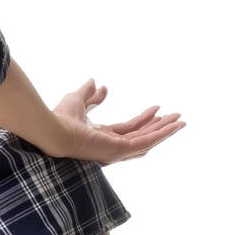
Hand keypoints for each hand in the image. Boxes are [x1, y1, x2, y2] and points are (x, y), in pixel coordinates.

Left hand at [52, 79, 185, 165]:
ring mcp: (115, 151)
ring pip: (146, 141)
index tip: (157, 108)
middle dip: (159, 128)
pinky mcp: (118, 151)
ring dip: (164, 131)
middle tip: (176, 118)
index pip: (128, 129)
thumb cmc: (59, 119)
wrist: (53, 129)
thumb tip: (98, 83)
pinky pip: (144, 143)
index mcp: (102, 137)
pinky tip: (173, 126)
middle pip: (141, 137)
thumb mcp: (77, 100)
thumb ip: (89, 94)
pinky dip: (160, 135)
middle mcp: (110, 146)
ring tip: (181, 122)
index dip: (144, 119)